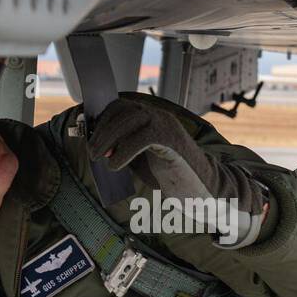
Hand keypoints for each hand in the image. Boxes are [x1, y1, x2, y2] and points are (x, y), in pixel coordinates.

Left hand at [87, 97, 270, 247]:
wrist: (206, 190)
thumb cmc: (175, 177)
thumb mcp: (144, 159)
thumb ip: (125, 150)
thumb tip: (99, 147)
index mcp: (154, 118)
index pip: (121, 106)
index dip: (102, 120)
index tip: (91, 137)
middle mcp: (160, 116)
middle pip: (122, 110)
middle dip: (102, 130)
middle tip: (92, 151)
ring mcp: (167, 126)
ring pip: (129, 120)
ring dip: (107, 138)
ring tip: (99, 157)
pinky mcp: (171, 140)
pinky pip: (140, 138)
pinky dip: (123, 152)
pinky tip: (115, 166)